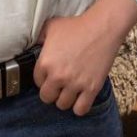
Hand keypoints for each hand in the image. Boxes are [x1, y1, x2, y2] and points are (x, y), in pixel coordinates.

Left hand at [34, 0, 136, 115]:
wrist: (102, 28)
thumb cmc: (77, 26)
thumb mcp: (51, 27)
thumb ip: (39, 38)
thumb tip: (33, 45)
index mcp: (46, 62)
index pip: (37, 82)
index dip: (43, 79)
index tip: (50, 76)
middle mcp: (58, 76)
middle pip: (47, 98)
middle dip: (52, 92)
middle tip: (59, 86)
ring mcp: (75, 84)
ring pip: (63, 105)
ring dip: (65, 99)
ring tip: (70, 91)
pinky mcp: (91, 88)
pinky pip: (81, 110)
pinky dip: (80, 107)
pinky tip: (81, 98)